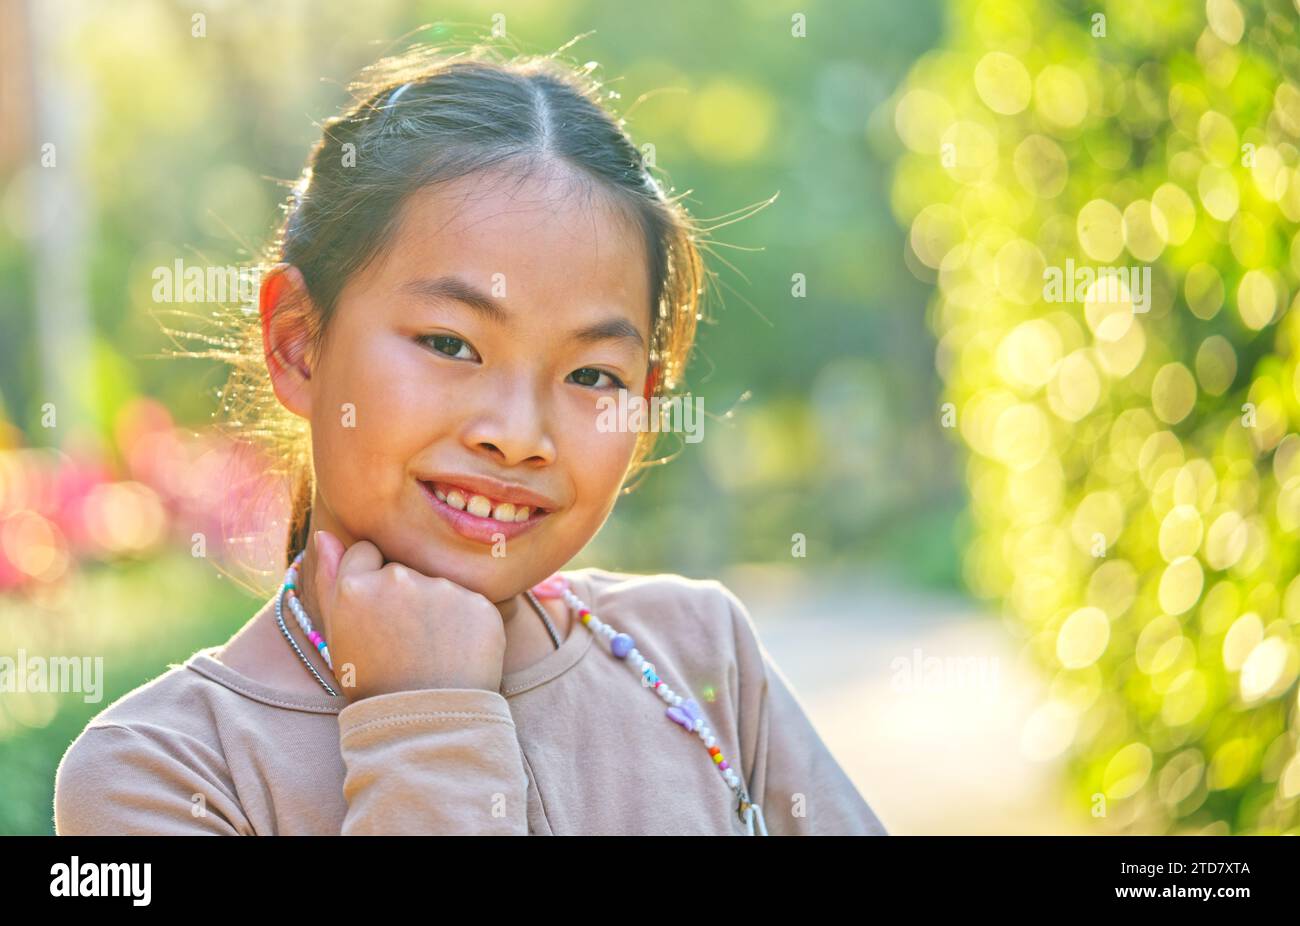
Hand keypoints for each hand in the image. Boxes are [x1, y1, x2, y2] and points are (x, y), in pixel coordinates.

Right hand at [311, 530, 507, 702]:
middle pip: (402, 569)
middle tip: (405, 641)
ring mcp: (442, 589)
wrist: (426, 726)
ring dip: (437, 606)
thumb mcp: (338, 636)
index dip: (370, 581)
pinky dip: (466, 621)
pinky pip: (470, 601)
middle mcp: (399, 579)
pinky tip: (457, 652)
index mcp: (356, 586)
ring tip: (431, 650)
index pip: (365, 552)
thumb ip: (329, 580)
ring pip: (438, 583)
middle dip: (404, 594)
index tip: (377, 612)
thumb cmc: (374, 683)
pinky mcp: (480, 603)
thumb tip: (325, 533)